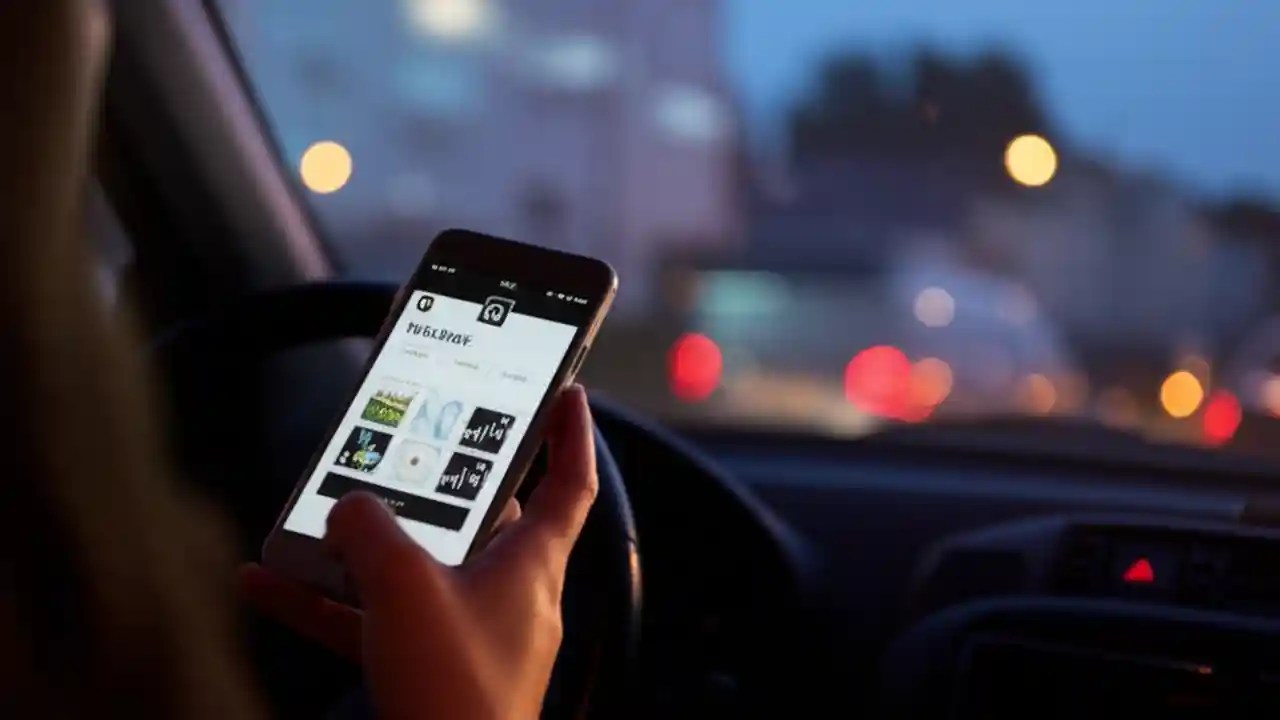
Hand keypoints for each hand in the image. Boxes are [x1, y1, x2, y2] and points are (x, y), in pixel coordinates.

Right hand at [240, 385, 597, 719]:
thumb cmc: (455, 690)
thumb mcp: (405, 585)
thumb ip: (370, 530)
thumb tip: (348, 509)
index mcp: (530, 566)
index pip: (570, 485)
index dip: (571, 435)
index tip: (566, 394)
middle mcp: (506, 597)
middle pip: (480, 521)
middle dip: (434, 486)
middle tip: (402, 448)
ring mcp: (467, 638)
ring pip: (413, 573)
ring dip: (359, 548)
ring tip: (308, 516)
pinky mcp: (427, 674)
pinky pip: (374, 623)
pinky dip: (328, 604)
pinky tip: (268, 585)